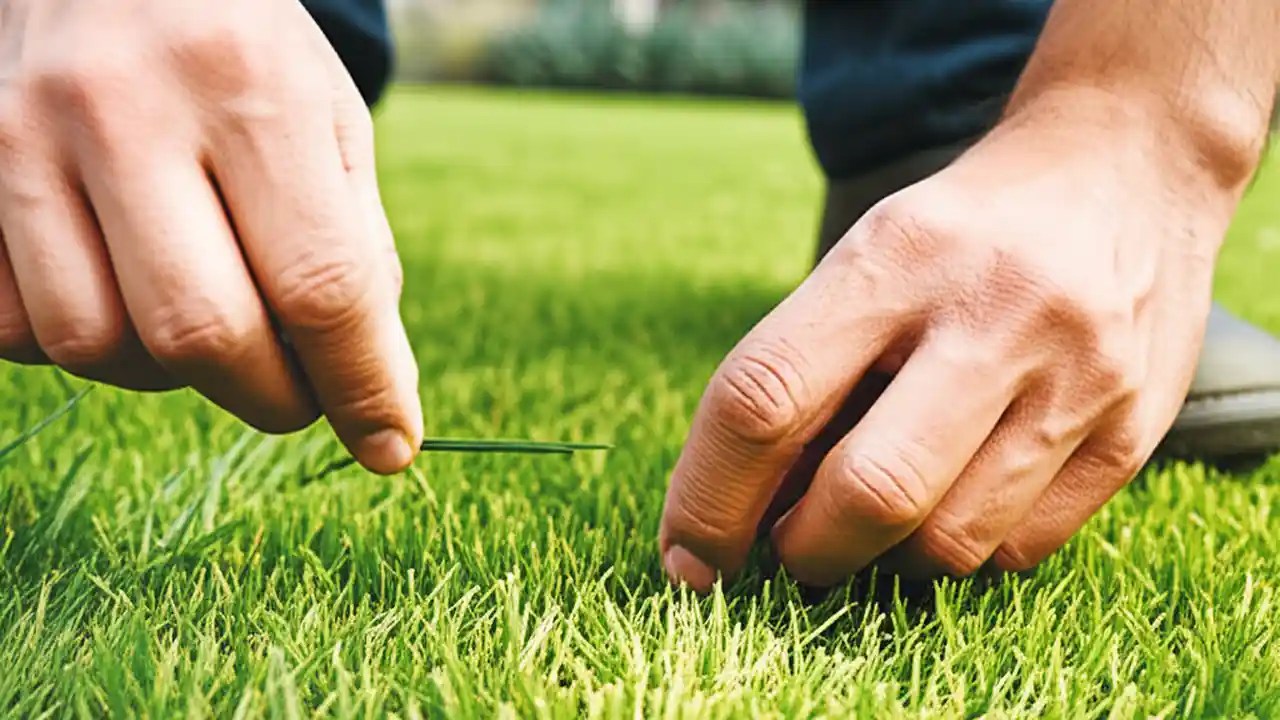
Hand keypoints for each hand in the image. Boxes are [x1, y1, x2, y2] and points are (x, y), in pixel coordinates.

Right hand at [0, 0, 421, 472]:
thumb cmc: (243, 47)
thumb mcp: (328, 118)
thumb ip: (354, 246)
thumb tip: (373, 389)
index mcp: (247, 88)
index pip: (319, 283)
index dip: (362, 386)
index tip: (390, 443)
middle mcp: (123, 112)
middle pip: (201, 333)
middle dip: (271, 397)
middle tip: (301, 391)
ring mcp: (22, 143)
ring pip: (96, 347)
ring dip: (174, 374)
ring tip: (212, 323)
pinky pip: (19, 331)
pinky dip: (91, 343)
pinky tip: (130, 294)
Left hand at [660, 89, 1253, 589]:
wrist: (1122, 167)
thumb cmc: (957, 236)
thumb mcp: (866, 263)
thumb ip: (802, 376)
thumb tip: (735, 517)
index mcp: (894, 258)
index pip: (766, 396)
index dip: (708, 497)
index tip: (686, 558)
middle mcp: (994, 312)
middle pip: (867, 491)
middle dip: (803, 550)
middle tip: (789, 549)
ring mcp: (1078, 374)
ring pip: (948, 542)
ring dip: (883, 559)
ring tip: (875, 521)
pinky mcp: (1135, 429)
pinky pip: (1018, 551)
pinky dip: (961, 552)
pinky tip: (952, 505)